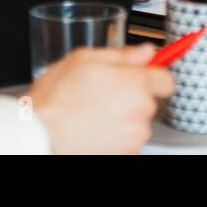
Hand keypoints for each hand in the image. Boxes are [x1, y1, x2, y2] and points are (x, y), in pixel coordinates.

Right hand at [25, 45, 173, 153]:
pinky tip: (94, 129)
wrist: (41, 134)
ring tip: (93, 113)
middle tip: (104, 92)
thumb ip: (121, 54)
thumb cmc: (56, 99)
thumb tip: (145, 51)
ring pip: (138, 122)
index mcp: (134, 83)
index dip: (153, 75)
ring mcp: (134, 136)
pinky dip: (116, 136)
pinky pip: (128, 141)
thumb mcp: (83, 59)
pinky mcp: (125, 155)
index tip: (145, 75)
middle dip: (131, 95)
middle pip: (149, 100)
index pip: (166, 78)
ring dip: (123, 117)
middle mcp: (140, 111)